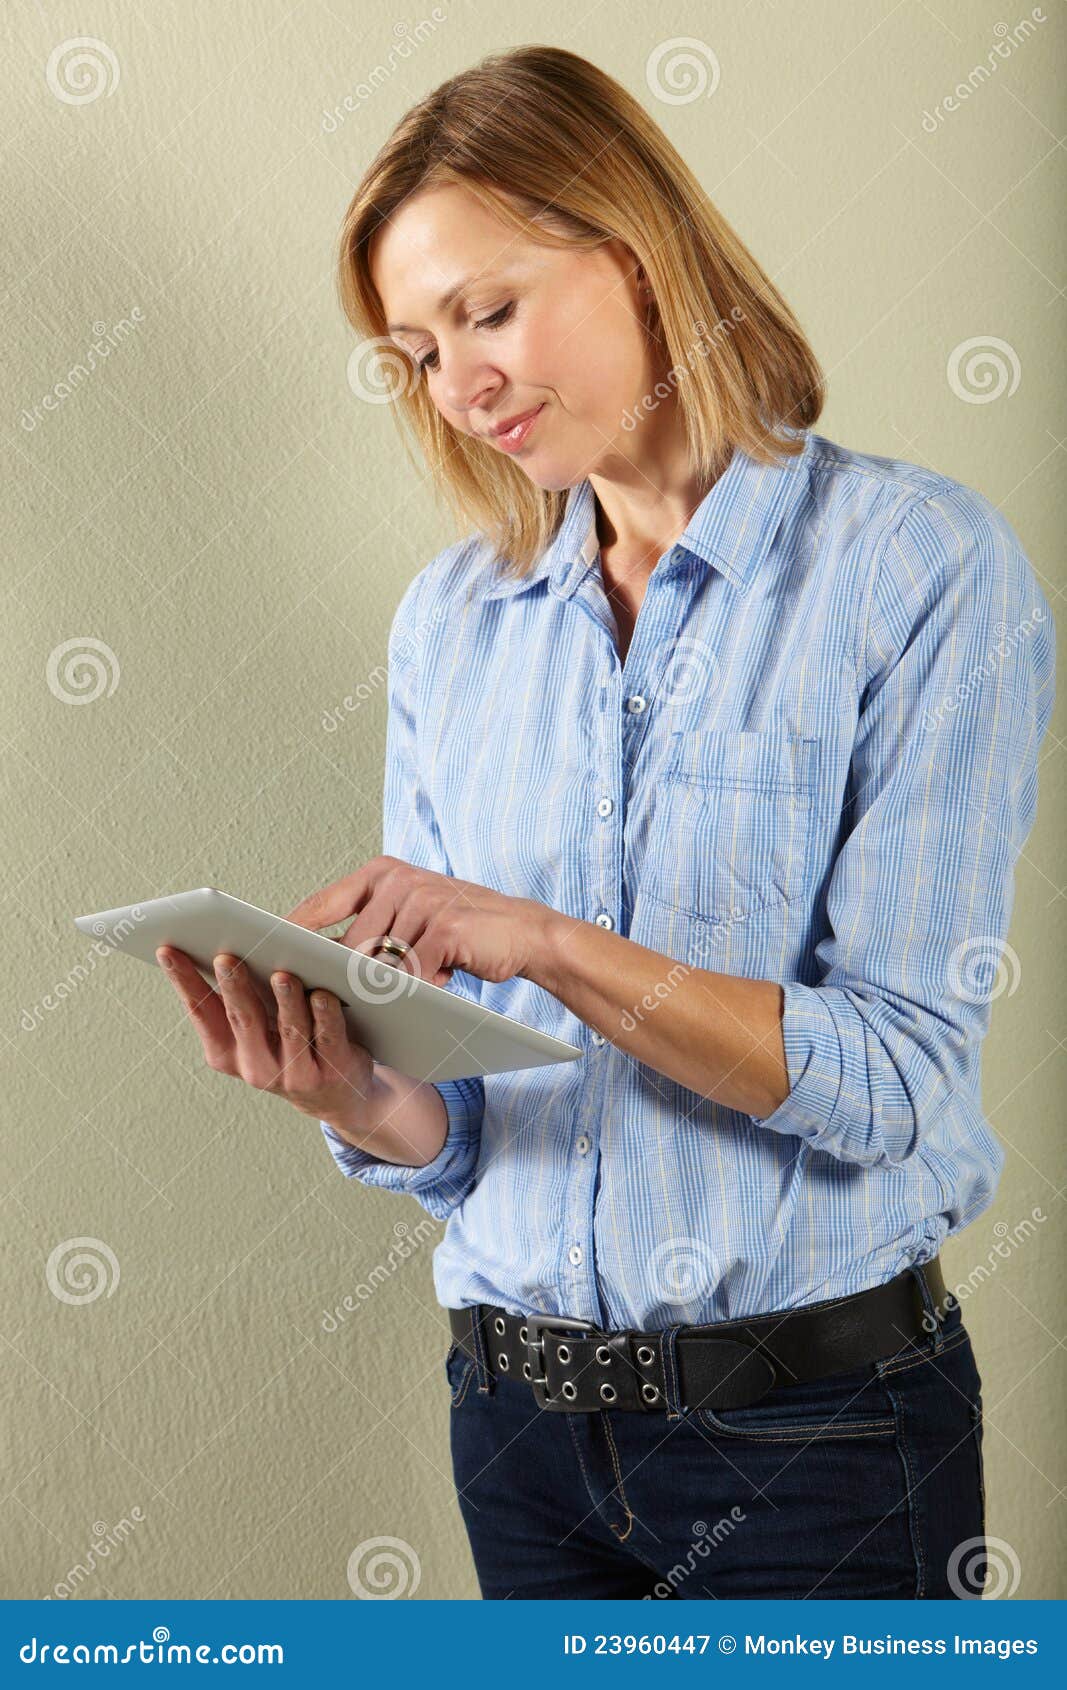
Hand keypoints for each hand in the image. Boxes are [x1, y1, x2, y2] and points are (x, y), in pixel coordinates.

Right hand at [155, 946, 380, 1129]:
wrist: (337, 1095)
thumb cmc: (292, 1045)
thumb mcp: (260, 1027)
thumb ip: (246, 995)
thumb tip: (233, 941)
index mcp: (228, 1051)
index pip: (201, 1010)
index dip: (183, 981)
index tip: (167, 949)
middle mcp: (255, 1066)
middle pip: (242, 1019)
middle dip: (233, 987)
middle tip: (226, 957)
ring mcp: (293, 1074)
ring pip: (289, 1030)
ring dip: (285, 1000)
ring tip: (282, 974)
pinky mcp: (329, 1073)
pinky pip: (328, 1040)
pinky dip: (325, 1016)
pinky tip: (324, 995)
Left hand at [283, 857, 556, 987]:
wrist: (526, 932)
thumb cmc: (460, 935)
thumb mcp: (411, 922)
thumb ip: (371, 932)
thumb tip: (321, 965)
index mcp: (381, 872)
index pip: (322, 904)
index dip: (291, 932)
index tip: (261, 956)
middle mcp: (398, 879)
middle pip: (348, 941)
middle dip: (333, 975)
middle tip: (309, 1002)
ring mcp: (422, 900)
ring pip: (378, 960)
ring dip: (372, 991)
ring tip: (360, 1015)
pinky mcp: (446, 927)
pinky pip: (412, 973)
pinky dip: (407, 995)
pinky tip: (404, 1011)